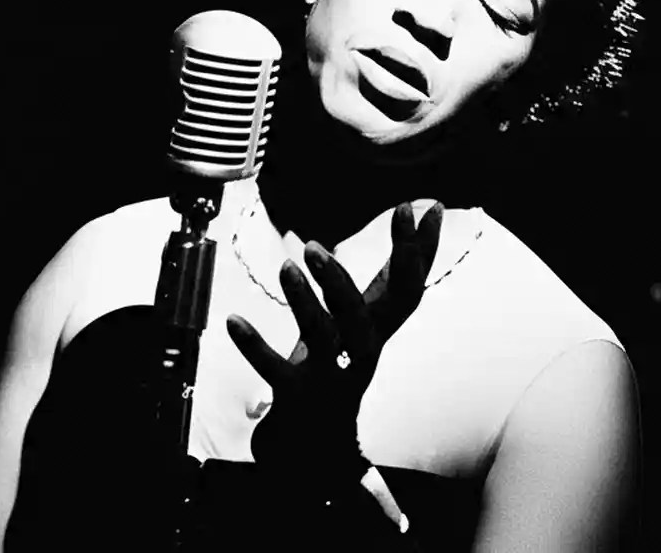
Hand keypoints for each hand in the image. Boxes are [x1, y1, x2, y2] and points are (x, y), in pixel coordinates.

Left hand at [226, 201, 442, 498]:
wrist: (319, 454)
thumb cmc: (340, 371)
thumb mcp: (366, 321)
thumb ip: (390, 276)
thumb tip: (427, 216)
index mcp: (376, 333)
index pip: (408, 290)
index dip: (418, 250)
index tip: (418, 206)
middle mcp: (360, 355)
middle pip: (367, 319)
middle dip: (343, 281)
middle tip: (316, 246)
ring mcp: (329, 379)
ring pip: (324, 340)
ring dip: (304, 303)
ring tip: (285, 266)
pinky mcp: (296, 399)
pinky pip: (276, 372)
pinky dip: (255, 346)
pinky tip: (233, 319)